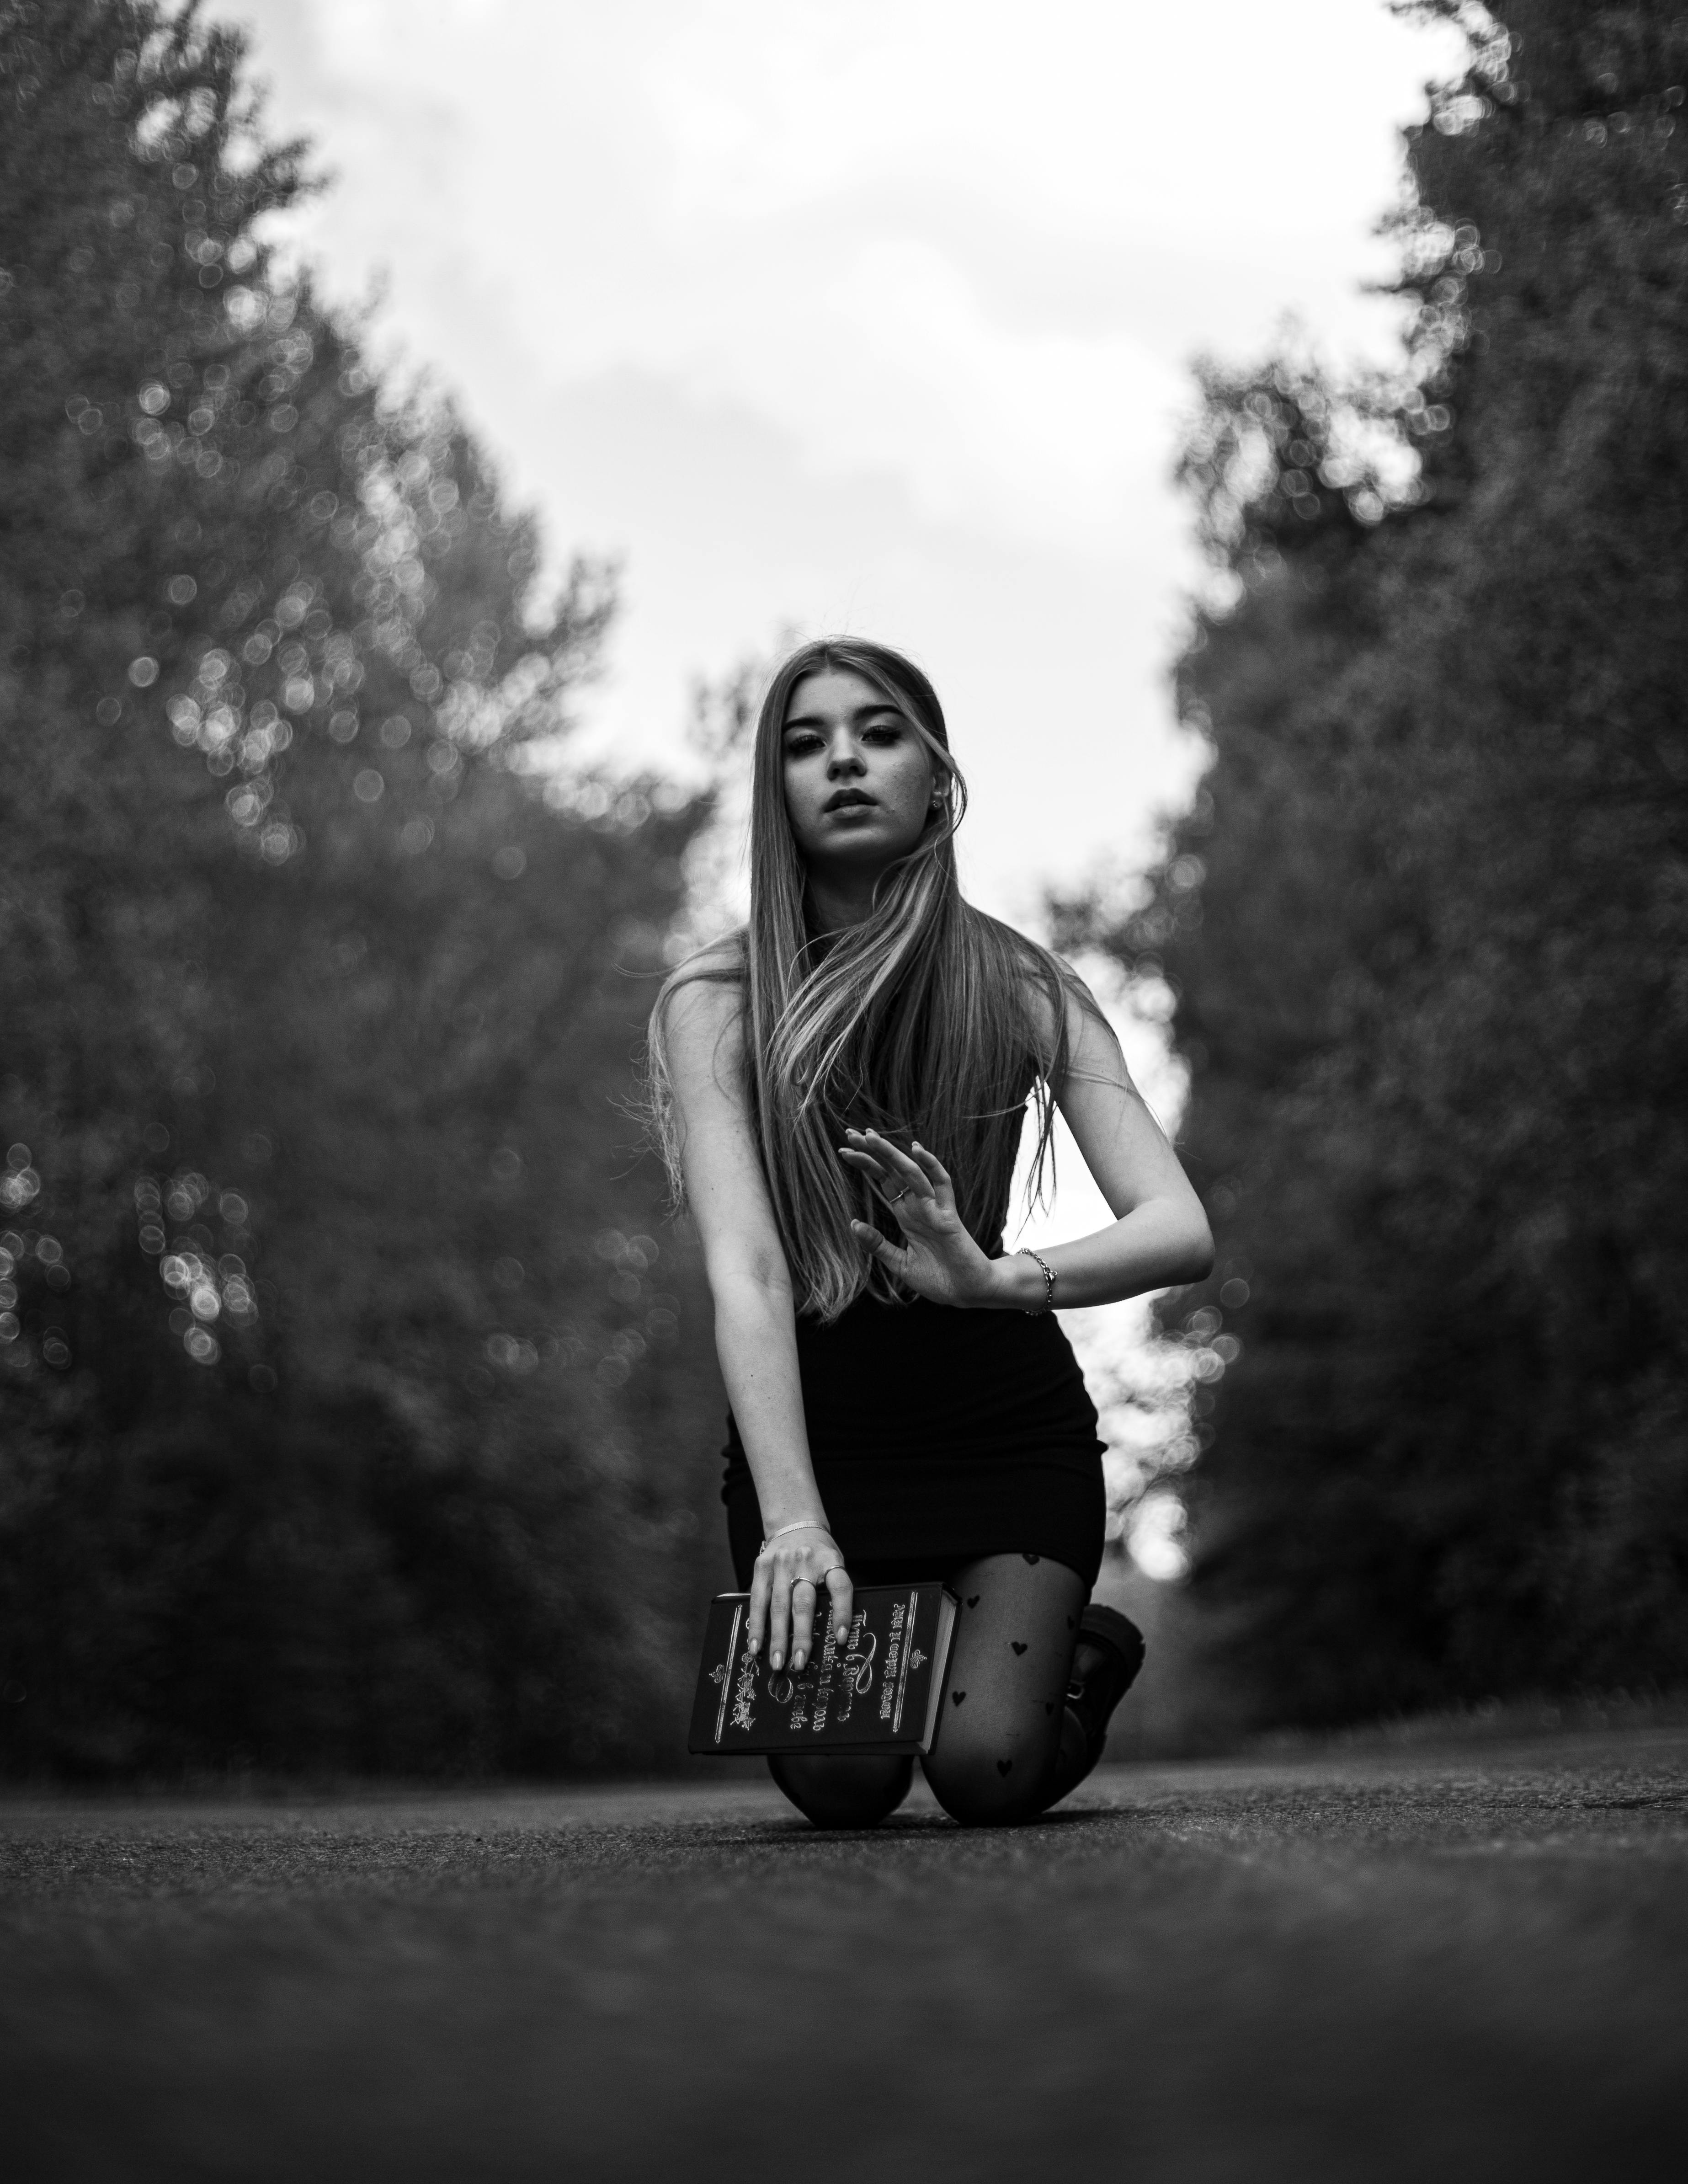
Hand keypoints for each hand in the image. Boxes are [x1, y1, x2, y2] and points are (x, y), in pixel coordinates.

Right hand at [748, 1523, 852, 1672]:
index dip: (842, 1613)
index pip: (840, 1588)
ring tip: (778, 1662)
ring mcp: (781, 1563)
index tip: (840, 1639)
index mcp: (830, 1561)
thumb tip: (833, 1637)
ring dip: (777, 1637)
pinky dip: (756, 1625)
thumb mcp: (834, 1563)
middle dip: (801, 1636)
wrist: (795, 1523)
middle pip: (804, 1603)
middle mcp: (805, 1561)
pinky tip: (756, 1645)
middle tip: (800, 1664)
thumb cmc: (819, 1554)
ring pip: (779, 1605)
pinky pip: (757, 1600)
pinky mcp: (762, 1566)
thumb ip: (832, 1591)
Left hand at [839, 1129, 1000, 1307]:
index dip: (866, 1164)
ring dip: (891, 1154)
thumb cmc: (938, 1279)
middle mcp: (919, 1206)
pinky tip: (916, 1150)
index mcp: (906, 1215)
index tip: (845, 1150)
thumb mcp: (899, 1263)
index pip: (884, 1181)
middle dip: (873, 1152)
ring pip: (912, 1172)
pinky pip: (942, 1185)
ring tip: (870, 1137)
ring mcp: (934, 1208)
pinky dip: (931, 1166)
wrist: (966, 1294)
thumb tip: (852, 1223)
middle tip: (850, 1133)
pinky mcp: (949, 1216)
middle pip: (893, 1171)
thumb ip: (877, 1245)